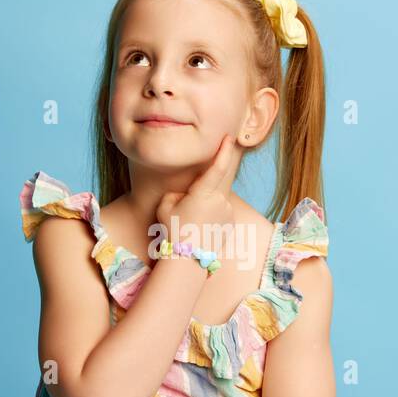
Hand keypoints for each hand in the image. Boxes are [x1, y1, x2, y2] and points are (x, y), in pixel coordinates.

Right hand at [155, 135, 238, 252]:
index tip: (229, 138)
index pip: (217, 167)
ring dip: (205, 207)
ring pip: (215, 201)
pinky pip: (221, 213)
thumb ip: (177, 193)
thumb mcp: (166, 205)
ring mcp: (228, 212)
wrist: (188, 258)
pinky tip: (202, 230)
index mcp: (203, 193)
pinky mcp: (232, 223)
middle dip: (198, 194)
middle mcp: (219, 200)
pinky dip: (213, 218)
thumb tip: (187, 194)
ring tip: (193, 225)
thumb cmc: (174, 230)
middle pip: (210, 187)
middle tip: (186, 213)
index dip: (223, 151)